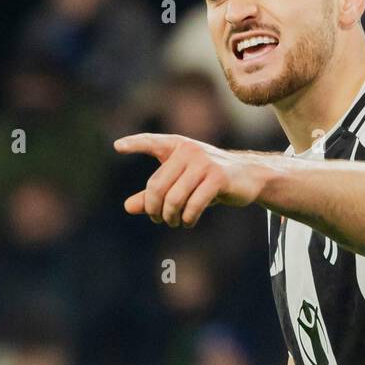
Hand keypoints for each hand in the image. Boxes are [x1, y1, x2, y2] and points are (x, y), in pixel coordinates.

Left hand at [114, 132, 268, 227]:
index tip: (117, 146)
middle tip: (158, 219)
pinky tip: (188, 222)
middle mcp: (189, 150)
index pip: (152, 142)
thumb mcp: (180, 185)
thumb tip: (128, 207)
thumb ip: (154, 195)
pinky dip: (188, 218)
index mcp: (177, 146)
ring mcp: (204, 162)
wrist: (247, 177)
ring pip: (174, 199)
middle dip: (154, 209)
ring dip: (171, 217)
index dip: (135, 144)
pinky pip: (194, 204)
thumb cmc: (208, 180)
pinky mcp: (218, 178)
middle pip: (157, 186)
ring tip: (175, 222)